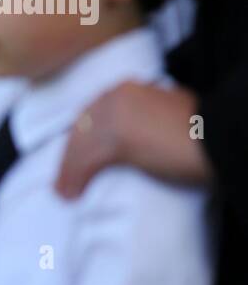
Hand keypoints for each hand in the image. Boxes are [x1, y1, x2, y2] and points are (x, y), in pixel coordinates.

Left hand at [55, 81, 211, 198]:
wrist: (219, 136)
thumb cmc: (201, 131)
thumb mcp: (164, 113)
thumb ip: (142, 118)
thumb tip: (128, 137)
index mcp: (127, 90)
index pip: (90, 114)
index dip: (80, 138)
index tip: (75, 155)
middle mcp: (116, 97)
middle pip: (80, 129)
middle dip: (70, 156)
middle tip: (64, 178)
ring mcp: (115, 116)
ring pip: (80, 147)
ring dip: (68, 172)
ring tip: (65, 192)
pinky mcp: (117, 139)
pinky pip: (86, 162)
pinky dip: (74, 179)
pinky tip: (70, 194)